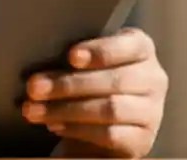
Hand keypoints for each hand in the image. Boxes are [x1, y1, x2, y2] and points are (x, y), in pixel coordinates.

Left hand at [23, 28, 168, 157]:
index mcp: (141, 50)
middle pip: (114, 81)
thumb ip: (75, 57)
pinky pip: (109, 134)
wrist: (99, 124)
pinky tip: (55, 125)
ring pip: (110, 109)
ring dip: (65, 109)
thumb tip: (42, 61)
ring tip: (34, 109)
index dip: (101, 51)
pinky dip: (77, 129)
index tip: (71, 56)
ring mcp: (151, 111)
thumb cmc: (89, 81)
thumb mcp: (86, 62)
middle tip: (34, 87)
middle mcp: (153, 78)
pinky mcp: (142, 140)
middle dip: (69, 84)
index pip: (131, 45)